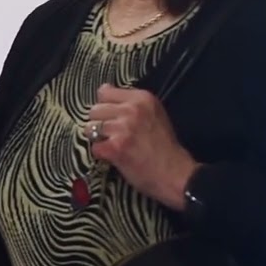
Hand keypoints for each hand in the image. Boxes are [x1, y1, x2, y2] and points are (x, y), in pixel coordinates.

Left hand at [85, 84, 198, 209]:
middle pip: (95, 110)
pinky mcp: (114, 148)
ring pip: (90, 127)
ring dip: (98, 138)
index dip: (105, 105)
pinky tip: (114, 156)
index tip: (111, 115)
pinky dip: (101, 154)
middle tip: (112, 134)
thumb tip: (104, 91)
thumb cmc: (165, 146)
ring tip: (113, 145)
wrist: (175, 173)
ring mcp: (122, 129)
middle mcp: (131, 110)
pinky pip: (94, 147)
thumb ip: (132, 103)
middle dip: (99, 122)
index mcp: (142, 98)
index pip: (104, 92)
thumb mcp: (155, 114)